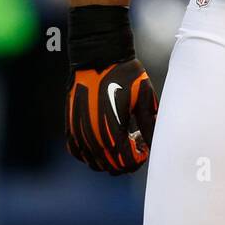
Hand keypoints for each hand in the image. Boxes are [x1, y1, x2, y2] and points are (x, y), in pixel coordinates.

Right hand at [65, 5, 156, 174]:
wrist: (98, 57)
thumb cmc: (125, 75)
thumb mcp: (143, 98)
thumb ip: (149, 125)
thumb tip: (154, 145)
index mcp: (113, 130)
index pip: (127, 163)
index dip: (139, 159)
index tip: (143, 145)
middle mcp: (93, 136)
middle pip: (111, 168)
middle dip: (126, 160)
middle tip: (134, 141)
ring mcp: (79, 133)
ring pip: (94, 163)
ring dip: (109, 158)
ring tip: (119, 139)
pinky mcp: (70, 127)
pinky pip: (78, 153)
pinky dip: (91, 153)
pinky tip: (102, 139)